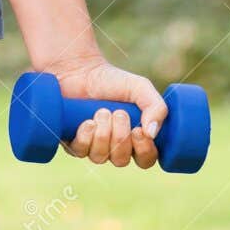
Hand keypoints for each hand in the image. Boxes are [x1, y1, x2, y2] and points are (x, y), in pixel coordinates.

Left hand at [46, 53, 167, 169]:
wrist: (80, 68)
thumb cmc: (112, 79)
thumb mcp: (140, 88)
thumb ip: (156, 107)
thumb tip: (152, 134)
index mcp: (133, 138)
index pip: (145, 160)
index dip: (144, 150)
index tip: (138, 130)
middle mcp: (113, 147)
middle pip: (121, 160)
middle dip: (121, 136)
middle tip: (118, 113)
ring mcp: (91, 146)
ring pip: (100, 157)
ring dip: (103, 134)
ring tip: (101, 112)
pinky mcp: (72, 142)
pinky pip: (80, 151)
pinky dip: (86, 137)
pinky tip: (88, 122)